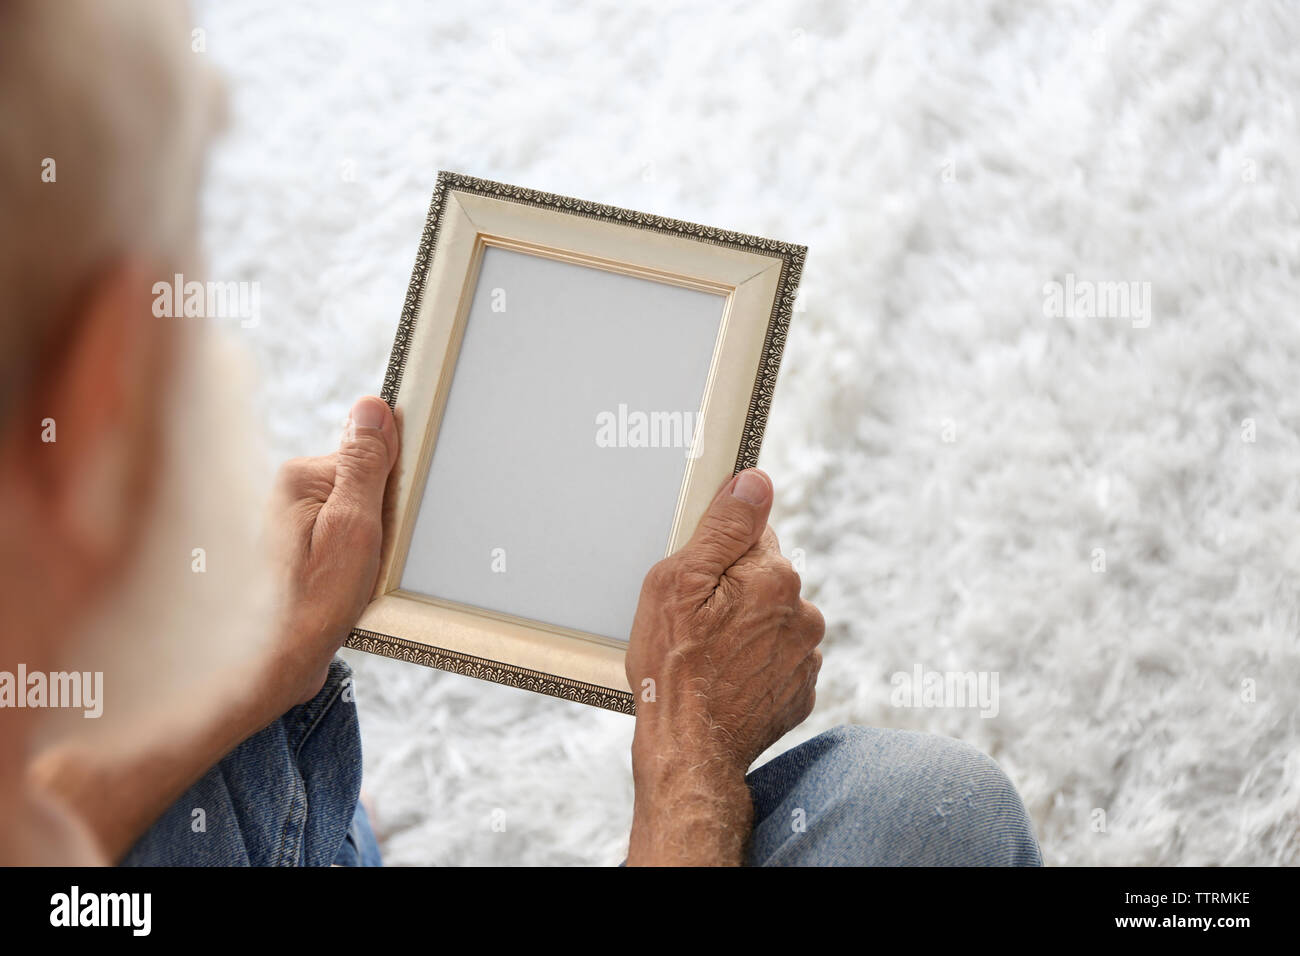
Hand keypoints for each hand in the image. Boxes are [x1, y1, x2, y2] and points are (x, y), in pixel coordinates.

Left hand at [267, 395, 398, 706]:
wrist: (268, 666)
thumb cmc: (309, 602)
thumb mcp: (354, 528)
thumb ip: (366, 466)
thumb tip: (373, 407)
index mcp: (301, 476)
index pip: (371, 455)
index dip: (393, 490)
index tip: (391, 522)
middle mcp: (289, 493)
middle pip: (366, 486)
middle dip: (383, 520)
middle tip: (371, 560)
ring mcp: (292, 524)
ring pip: (359, 518)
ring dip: (371, 546)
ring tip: (355, 582)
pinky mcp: (297, 553)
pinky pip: (345, 542)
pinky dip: (357, 563)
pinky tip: (347, 591)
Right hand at [624, 468, 823, 864]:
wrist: (690, 751)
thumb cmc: (672, 669)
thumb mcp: (677, 585)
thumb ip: (722, 527)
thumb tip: (756, 481)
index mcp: (775, 577)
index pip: (752, 535)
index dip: (716, 555)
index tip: (697, 581)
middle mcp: (803, 612)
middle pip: (764, 579)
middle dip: (733, 592)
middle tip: (694, 625)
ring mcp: (806, 655)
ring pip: (772, 620)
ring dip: (746, 629)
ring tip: (708, 658)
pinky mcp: (802, 690)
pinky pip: (778, 659)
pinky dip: (755, 664)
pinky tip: (725, 679)